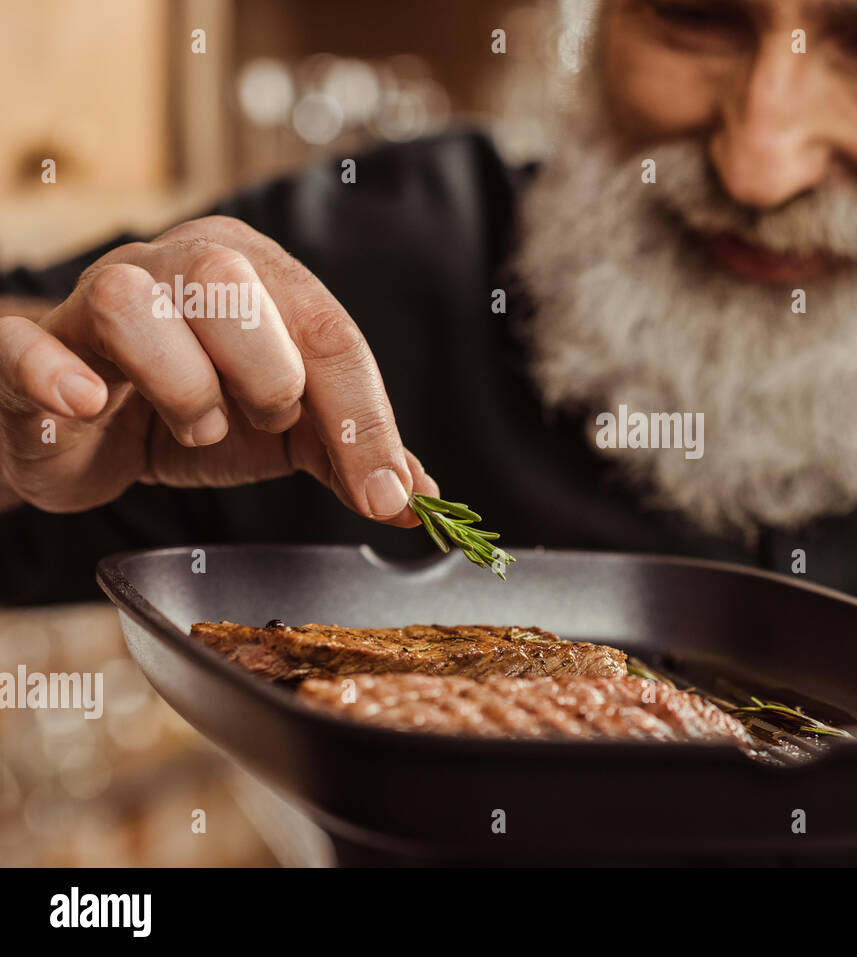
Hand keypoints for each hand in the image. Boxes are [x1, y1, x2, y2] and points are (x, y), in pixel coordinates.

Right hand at [0, 216, 436, 523]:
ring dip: (180, 383)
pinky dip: (57, 373)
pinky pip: (26, 343)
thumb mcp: (285, 434)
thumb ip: (348, 454)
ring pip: (135, 301)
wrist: (83, 435)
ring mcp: (94, 298)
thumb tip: (418, 496)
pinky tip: (88, 403)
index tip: (386, 493)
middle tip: (263, 421)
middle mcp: (178, 264)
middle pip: (235, 283)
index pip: (328, 332)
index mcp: (258, 273)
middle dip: (267, 374)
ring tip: (194, 425)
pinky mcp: (28, 347)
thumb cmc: (191, 413)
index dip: (364, 420)